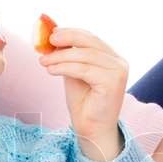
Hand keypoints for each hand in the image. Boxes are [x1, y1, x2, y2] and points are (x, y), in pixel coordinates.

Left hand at [38, 23, 128, 154]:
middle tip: (48, 40)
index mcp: (111, 57)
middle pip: (90, 42)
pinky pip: (84, 70)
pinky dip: (64, 67)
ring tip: (43, 61)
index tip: (51, 32)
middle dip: (67, 38)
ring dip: (61, 56)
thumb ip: (69, 56)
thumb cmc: (83, 102)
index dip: (71, 32)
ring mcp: (118, 72)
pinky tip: (51, 70)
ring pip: (85, 56)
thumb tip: (52, 37)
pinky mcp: (112, 83)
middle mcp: (119, 62)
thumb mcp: (74, 72)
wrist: (91, 129)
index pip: (91, 38)